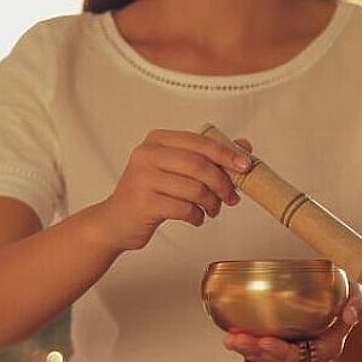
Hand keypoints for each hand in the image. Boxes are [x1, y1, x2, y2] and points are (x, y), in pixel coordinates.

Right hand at [96, 129, 251, 251]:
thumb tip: (244, 146)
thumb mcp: (175, 170)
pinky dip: (197, 216)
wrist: (116, 221)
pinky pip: (184, 209)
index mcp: (157, 140)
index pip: (200, 142)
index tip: (246, 166)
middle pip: (200, 165)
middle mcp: (147, 154)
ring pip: (195, 189)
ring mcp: (143, 178)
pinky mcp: (144, 203)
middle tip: (231, 197)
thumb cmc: (149, 193)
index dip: (227, 154)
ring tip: (212, 210)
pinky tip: (196, 218)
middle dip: (223, 183)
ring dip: (212, 203)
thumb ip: (206, 156)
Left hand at [223, 283, 361, 361]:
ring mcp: (294, 356)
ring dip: (247, 351)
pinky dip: (248, 347)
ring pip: (268, 359)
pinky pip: (264, 353)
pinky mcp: (283, 350)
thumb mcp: (358, 298)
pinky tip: (232, 337)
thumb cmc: (349, 301)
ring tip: (229, 340)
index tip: (265, 341)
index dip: (281, 351)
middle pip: (279, 361)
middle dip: (256, 351)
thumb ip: (358, 306)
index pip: (302, 356)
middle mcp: (309, 359)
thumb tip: (351, 312)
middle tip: (236, 340)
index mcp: (327, 349)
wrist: (344, 310)